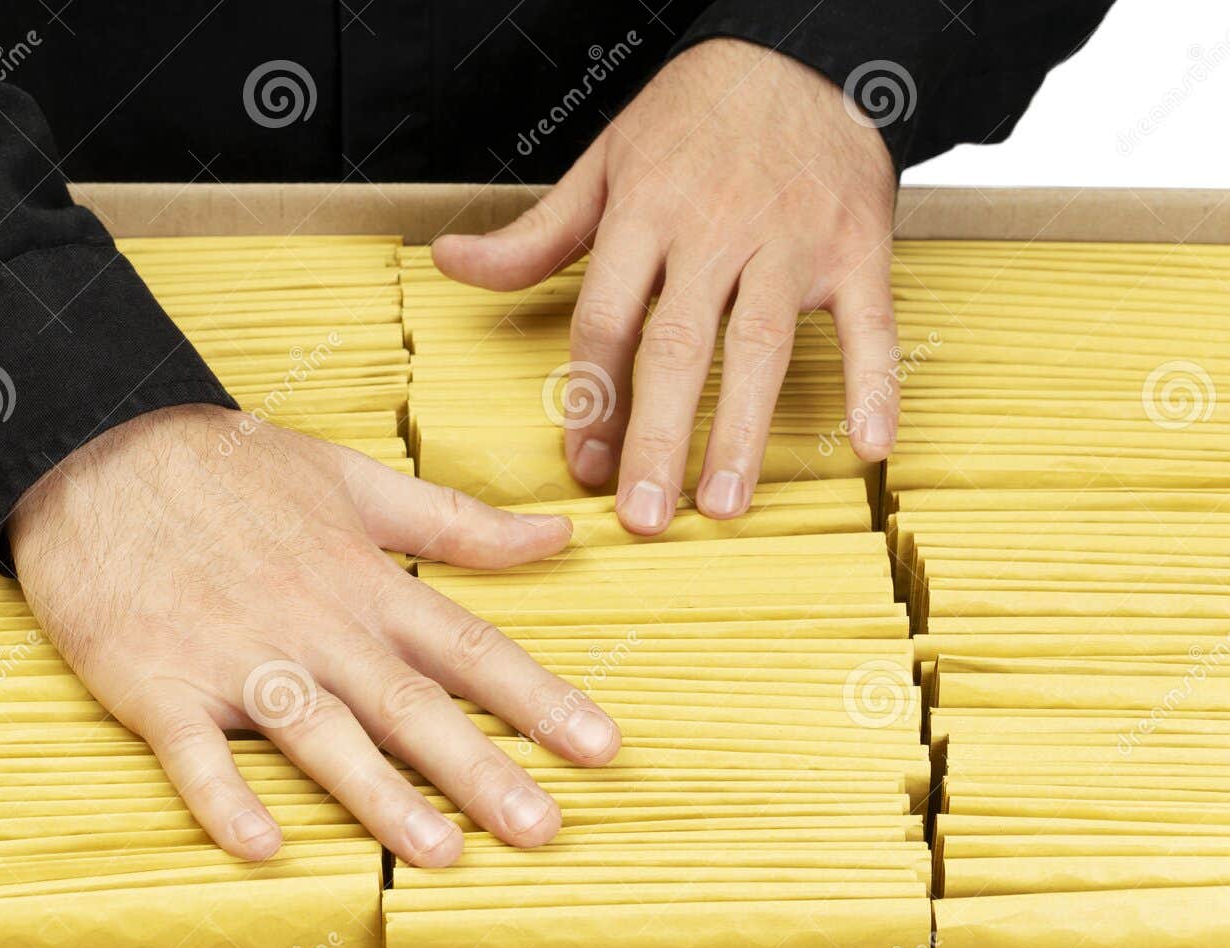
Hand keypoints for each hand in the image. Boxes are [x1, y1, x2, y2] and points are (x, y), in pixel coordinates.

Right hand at [8, 405, 620, 865]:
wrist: (98, 447)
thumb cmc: (231, 467)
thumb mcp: (354, 480)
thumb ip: (457, 521)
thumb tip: (559, 535)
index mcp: (364, 579)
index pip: (468, 647)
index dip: (539, 700)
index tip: (601, 749)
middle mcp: (313, 623)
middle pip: (409, 703)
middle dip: (481, 769)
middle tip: (542, 829)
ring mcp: (235, 654)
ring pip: (319, 732)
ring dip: (379, 793)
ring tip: (439, 852)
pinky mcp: (156, 681)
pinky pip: (194, 751)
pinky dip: (224, 797)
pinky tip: (262, 846)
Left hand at [433, 37, 898, 532]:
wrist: (797, 54)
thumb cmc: (689, 124)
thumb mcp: (604, 166)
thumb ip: (535, 235)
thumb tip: (452, 263)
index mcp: (644, 213)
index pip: (606, 320)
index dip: (591, 399)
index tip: (585, 467)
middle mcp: (714, 229)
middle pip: (676, 346)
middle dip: (656, 436)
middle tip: (643, 515)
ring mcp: (790, 238)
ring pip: (761, 343)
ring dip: (742, 429)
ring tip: (723, 504)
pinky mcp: (856, 246)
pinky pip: (869, 322)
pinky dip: (873, 382)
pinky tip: (869, 445)